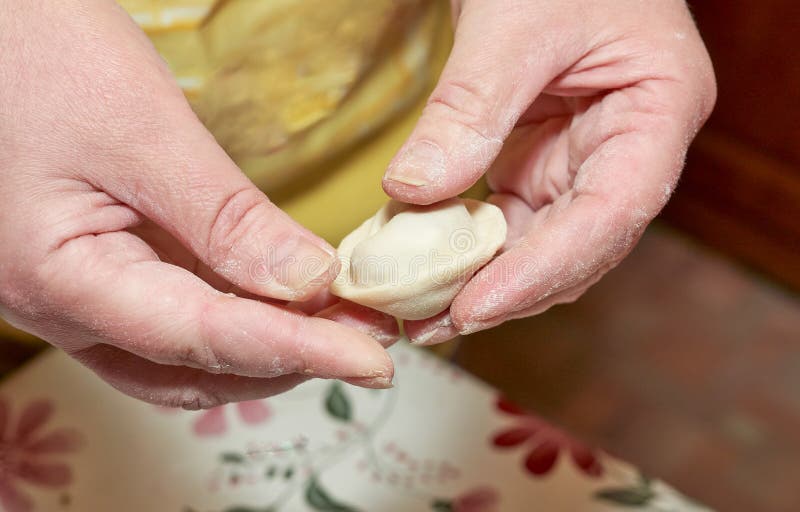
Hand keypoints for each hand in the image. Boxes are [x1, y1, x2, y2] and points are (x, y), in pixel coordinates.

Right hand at [0, 0, 396, 407]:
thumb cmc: (40, 55)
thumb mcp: (144, 132)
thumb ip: (226, 219)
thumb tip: (308, 282)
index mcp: (60, 280)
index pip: (205, 339)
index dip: (299, 354)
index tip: (374, 360)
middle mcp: (63, 308)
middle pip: (193, 368)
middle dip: (288, 363)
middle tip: (369, 341)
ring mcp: (78, 294)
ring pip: (182, 356)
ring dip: (265, 351)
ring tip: (339, 327)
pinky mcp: (98, 269)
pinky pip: (173, 317)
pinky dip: (237, 319)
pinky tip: (285, 302)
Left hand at [384, 0, 715, 342]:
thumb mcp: (515, 22)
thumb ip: (470, 107)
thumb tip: (415, 193)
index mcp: (657, 113)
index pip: (611, 214)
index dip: (544, 270)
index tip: (475, 307)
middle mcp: (626, 151)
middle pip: (575, 247)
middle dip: (504, 292)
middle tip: (430, 324)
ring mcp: (581, 160)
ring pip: (537, 243)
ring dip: (479, 279)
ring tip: (417, 309)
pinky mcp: (539, 161)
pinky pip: (506, 218)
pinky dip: (465, 245)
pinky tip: (423, 264)